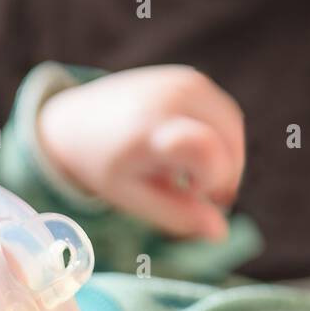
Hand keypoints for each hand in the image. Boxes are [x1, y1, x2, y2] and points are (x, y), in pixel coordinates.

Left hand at [37, 65, 245, 239]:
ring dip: (227, 158)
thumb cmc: (105, 166)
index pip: (204, 149)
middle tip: (196, 194)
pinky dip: (221, 139)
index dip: (214, 178)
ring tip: (194, 177)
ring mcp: (182, 82)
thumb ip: (177, 216)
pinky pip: (225, 114)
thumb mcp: (133, 198)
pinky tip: (193, 157)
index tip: (195, 193)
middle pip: (227, 143)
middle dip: (224, 176)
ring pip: (233, 126)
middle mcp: (168, 98)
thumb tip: (221, 233)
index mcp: (147, 132)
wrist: (76, 120)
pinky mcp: (190, 77)